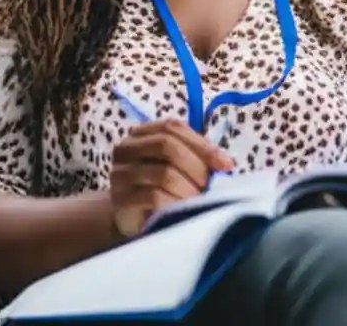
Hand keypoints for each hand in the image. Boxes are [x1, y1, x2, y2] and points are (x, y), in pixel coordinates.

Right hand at [109, 120, 234, 238]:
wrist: (131, 219)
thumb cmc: (158, 188)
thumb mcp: (177, 167)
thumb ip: (197, 158)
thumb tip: (225, 163)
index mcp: (141, 134)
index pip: (172, 127)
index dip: (202, 144)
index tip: (226, 164)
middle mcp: (126, 149)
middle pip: (166, 145)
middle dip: (196, 165)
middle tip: (209, 185)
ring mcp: (121, 174)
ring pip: (164, 173)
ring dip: (189, 188)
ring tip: (198, 201)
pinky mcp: (121, 200)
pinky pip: (154, 197)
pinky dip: (176, 203)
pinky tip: (184, 211)